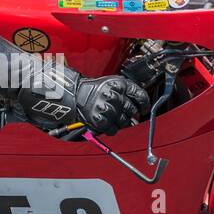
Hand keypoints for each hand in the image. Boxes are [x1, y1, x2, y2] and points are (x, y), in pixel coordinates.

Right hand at [17, 66, 148, 133]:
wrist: (70, 95)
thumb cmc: (88, 89)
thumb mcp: (109, 83)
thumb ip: (124, 92)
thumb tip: (138, 107)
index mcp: (118, 83)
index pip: (139, 94)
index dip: (144, 103)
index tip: (144, 108)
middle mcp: (114, 95)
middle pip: (131, 110)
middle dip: (130, 115)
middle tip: (124, 115)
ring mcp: (106, 108)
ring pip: (124, 121)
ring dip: (120, 122)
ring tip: (111, 118)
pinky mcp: (99, 120)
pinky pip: (113, 129)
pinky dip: (111, 129)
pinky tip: (106, 123)